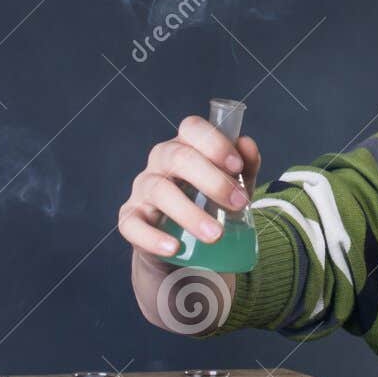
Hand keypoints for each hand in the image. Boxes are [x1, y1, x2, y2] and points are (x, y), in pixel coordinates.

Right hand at [118, 115, 260, 327]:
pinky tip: (174, 248)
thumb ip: (245, 166)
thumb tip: (247, 145)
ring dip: (190, 213)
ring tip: (216, 235)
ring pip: (160, 191)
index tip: (237, 166)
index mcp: (186, 146)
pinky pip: (133, 225)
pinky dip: (153, 237)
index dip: (214, 142)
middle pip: (178, 157)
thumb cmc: (210, 205)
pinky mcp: (130, 219)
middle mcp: (160, 162)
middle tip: (238, 204)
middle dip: (211, 180)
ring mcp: (142, 190)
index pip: (192, 128)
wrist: (185, 248)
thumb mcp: (233, 186)